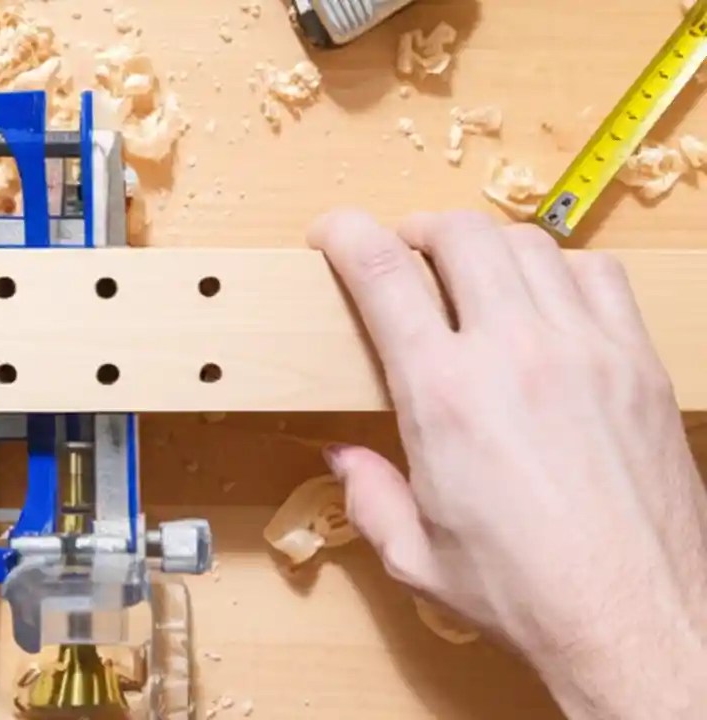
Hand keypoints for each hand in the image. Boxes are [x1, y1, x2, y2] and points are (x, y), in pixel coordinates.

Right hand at [310, 210, 706, 717]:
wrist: (637, 619)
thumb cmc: (528, 594)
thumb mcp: (416, 556)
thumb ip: (369, 495)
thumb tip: (343, 457)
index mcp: (444, 395)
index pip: (384, 273)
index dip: (347, 235)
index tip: (332, 232)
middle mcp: (515, 353)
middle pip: (460, 233)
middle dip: (418, 229)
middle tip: (404, 252)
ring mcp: (586, 349)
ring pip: (528, 243)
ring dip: (485, 243)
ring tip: (470, 270)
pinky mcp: (637, 363)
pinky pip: (597, 273)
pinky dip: (559, 266)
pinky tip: (544, 297)